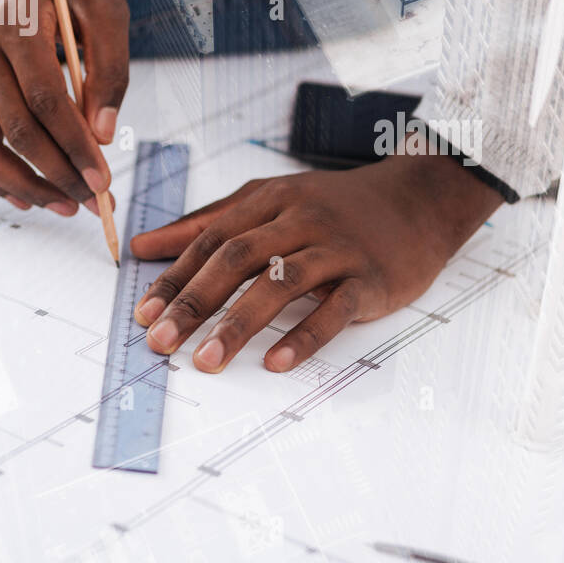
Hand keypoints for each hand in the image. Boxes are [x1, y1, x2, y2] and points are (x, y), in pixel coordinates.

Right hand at [0, 0, 128, 214]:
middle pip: (12, 127)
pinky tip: (29, 197)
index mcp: (14, 23)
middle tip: (95, 201)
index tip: (104, 181)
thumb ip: (110, 70)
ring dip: (20, 184)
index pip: (43, 98)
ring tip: (65, 206)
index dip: (74, 145)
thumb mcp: (110, 9)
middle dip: (56, 172)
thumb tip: (104, 134)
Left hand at [130, 153, 503, 372]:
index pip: (212, 239)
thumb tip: (145, 246)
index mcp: (272, 201)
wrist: (419, 201)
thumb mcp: (272, 200)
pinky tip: (278, 362)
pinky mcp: (370, 279)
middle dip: (194, 302)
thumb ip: (209, 221)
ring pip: (282, 284)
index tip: (144, 315)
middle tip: (162, 341)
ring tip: (208, 360)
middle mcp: (301, 220)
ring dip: (240, 324)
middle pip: (238, 258)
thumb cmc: (338, 206)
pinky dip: (305, 336)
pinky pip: (335, 309)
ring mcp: (337, 249)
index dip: (175, 278)